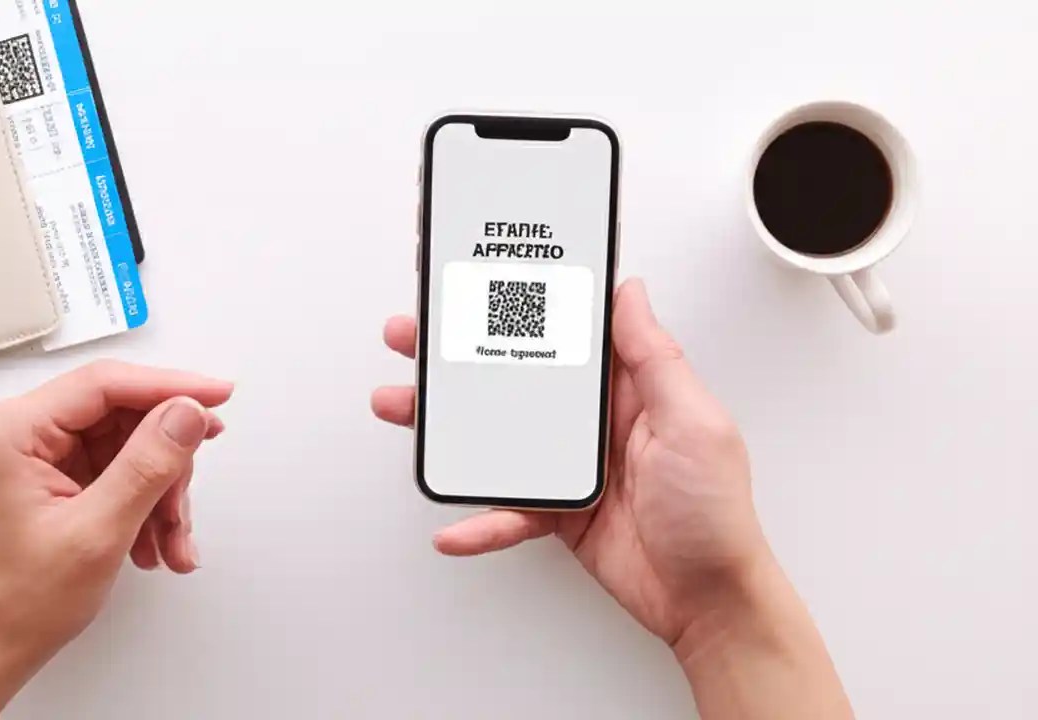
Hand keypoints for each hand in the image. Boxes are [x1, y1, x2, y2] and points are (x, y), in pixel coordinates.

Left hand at [0, 361, 233, 719]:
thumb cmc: (20, 601)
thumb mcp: (97, 532)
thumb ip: (147, 465)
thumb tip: (187, 413)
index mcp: (14, 430)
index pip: (106, 384)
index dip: (170, 387)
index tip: (218, 397)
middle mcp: (22, 430)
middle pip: (124, 415)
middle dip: (166, 462)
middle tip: (184, 503)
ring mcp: (40, 452)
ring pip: (130, 445)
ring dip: (161, 492)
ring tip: (171, 540)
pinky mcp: (56, 473)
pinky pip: (121, 469)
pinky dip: (147, 504)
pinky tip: (157, 543)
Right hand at [374, 279, 851, 718]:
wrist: (708, 600)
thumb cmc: (715, 515)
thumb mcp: (694, 423)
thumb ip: (655, 358)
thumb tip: (629, 293)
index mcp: (631, 390)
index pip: (569, 335)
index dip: (524, 308)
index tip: (481, 286)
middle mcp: (596, 422)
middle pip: (517, 380)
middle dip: (462, 358)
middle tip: (418, 338)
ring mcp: (573, 467)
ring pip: (498, 438)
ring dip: (449, 429)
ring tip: (405, 409)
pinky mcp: (559, 511)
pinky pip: (507, 510)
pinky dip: (479, 521)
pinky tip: (454, 525)